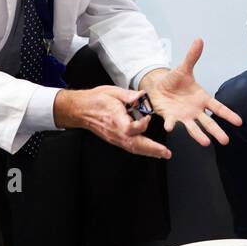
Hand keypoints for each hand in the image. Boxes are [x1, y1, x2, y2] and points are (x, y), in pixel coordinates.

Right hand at [54, 85, 169, 158]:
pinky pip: (129, 147)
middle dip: (152, 150)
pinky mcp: (115, 139)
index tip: (148, 117)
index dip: (141, 125)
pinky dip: (141, 150)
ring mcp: (115, 137)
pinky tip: (150, 151)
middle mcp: (116, 131)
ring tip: (162, 154)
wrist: (81, 109)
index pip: (131, 128)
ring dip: (149, 153)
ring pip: (133, 148)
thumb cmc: (96, 100)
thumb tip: (142, 95)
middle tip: (165, 153)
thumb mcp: (112, 91)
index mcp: (115, 118)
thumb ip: (129, 95)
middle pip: (135, 145)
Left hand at [140, 38, 242, 145]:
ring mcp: (184, 116)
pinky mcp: (171, 118)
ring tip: (206, 143)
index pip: (218, 108)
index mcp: (202, 99)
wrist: (158, 87)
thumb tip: (199, 40)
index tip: (239, 122)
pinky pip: (172, 123)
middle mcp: (195, 110)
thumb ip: (192, 56)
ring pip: (194, 128)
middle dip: (217, 131)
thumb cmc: (174, 80)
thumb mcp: (184, 68)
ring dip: (199, 135)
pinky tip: (171, 128)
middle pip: (209, 122)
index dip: (228, 114)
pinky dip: (172, 125)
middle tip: (226, 141)